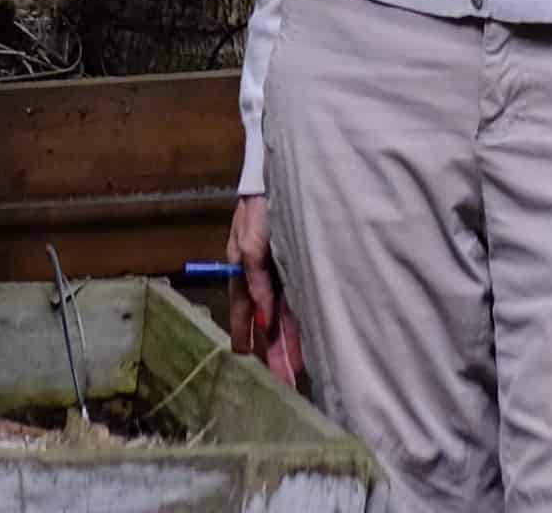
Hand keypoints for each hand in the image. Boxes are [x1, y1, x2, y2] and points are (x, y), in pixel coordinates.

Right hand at [230, 194, 302, 384]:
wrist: (290, 169)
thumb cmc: (263, 202)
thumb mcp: (251, 240)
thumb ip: (256, 279)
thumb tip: (264, 319)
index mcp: (243, 262)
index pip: (242, 306)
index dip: (245, 332)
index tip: (245, 360)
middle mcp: (263, 270)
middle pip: (266, 315)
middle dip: (272, 348)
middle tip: (282, 382)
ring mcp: (285, 267)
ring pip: (285, 312)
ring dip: (288, 342)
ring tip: (296, 373)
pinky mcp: (304, 261)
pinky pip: (301, 298)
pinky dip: (301, 322)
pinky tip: (308, 341)